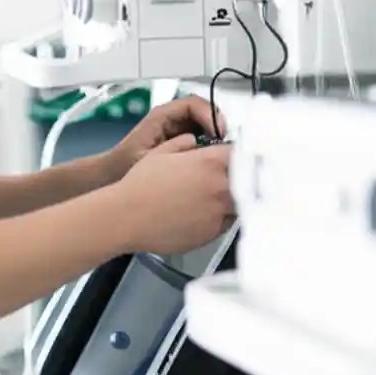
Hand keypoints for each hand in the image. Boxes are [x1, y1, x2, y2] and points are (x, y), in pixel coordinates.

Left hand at [104, 96, 221, 179]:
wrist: (112, 176)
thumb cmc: (124, 166)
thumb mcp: (147, 158)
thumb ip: (169, 151)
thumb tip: (196, 143)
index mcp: (162, 116)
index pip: (193, 104)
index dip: (209, 114)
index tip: (219, 131)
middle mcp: (172, 119)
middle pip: (204, 112)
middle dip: (218, 125)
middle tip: (227, 144)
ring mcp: (178, 129)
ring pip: (206, 125)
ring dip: (217, 136)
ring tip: (223, 153)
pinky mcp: (182, 142)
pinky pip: (203, 138)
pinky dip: (212, 147)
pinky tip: (214, 160)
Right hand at [112, 135, 234, 254]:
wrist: (126, 217)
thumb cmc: (140, 187)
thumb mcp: (162, 152)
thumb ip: (184, 144)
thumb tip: (192, 141)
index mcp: (211, 162)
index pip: (243, 154)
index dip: (242, 154)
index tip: (242, 156)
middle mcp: (219, 187)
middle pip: (249, 180)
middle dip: (243, 177)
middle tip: (234, 177)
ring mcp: (218, 212)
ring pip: (240, 204)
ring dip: (234, 198)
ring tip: (215, 196)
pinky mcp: (212, 233)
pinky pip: (225, 223)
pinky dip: (220, 217)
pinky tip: (203, 213)